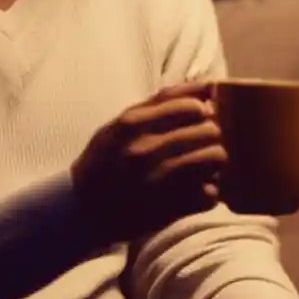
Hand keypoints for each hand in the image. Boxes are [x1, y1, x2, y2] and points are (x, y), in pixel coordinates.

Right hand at [71, 81, 225, 246]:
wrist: (82, 211)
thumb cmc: (106, 160)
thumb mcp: (120, 124)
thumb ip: (160, 103)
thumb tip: (207, 86)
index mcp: (131, 124)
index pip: (190, 105)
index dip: (202, 109)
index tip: (199, 114)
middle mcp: (145, 151)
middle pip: (210, 130)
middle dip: (212, 134)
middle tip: (204, 141)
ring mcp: (158, 181)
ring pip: (216, 159)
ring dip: (215, 161)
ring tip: (205, 165)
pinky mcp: (169, 210)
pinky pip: (211, 193)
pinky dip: (209, 192)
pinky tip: (198, 190)